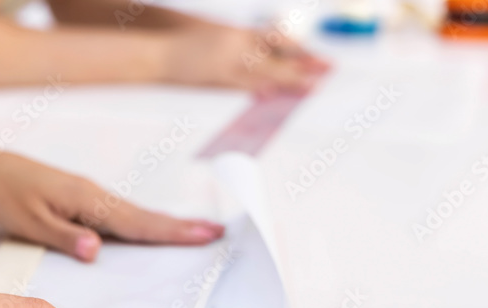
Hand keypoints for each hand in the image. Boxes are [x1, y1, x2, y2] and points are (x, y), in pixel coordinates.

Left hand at [0, 152, 225, 260]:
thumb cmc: (5, 196)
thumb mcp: (28, 222)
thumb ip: (63, 237)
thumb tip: (97, 249)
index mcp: (86, 201)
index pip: (135, 222)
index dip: (171, 232)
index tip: (205, 234)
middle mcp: (94, 195)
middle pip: (144, 217)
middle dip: (181, 227)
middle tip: (217, 234)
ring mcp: (90, 196)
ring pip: (135, 215)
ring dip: (165, 225)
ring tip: (196, 233)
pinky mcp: (83, 199)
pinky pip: (120, 215)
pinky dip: (142, 223)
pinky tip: (150, 231)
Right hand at [164, 23, 328, 94]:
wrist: (158, 50)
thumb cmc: (183, 48)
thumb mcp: (215, 40)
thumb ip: (238, 49)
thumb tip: (259, 68)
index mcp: (239, 33)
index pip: (277, 40)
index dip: (300, 49)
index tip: (318, 57)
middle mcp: (237, 43)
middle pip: (278, 53)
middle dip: (304, 63)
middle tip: (328, 70)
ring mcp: (226, 59)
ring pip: (265, 69)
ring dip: (289, 78)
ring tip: (311, 86)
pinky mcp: (213, 74)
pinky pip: (240, 82)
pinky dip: (256, 88)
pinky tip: (271, 93)